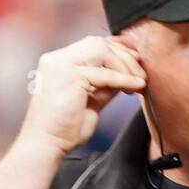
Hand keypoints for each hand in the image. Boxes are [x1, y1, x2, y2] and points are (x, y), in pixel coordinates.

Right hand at [20, 35, 145, 154]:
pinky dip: (124, 79)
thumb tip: (127, 75)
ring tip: (138, 82)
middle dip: (125, 56)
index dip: (118, 50)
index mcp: (58, 62)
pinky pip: (104, 74)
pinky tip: (136, 87)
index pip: (93, 44)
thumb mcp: (91, 100)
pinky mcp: (69, 77)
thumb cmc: (65, 127)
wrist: (46, 144)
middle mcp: (57, 59)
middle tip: (141, 75)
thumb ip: (105, 85)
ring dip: (125, 65)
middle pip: (99, 43)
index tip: (136, 64)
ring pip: (102, 51)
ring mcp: (61, 66)